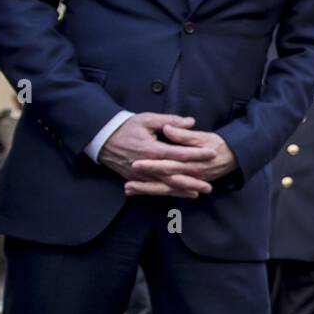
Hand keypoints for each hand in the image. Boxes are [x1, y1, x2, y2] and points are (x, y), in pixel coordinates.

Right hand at [99, 113, 215, 198]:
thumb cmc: (126, 126)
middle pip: (174, 175)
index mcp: (152, 148)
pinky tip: (182, 194)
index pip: (179, 153)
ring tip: (199, 193)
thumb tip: (191, 121)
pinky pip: (154, 188)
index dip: (197, 154)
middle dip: (193, 181)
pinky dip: (169, 192)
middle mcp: (147, 164)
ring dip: (183, 190)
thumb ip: (170, 121)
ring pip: (165, 186)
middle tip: (209, 186)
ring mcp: (140, 174)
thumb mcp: (147, 119)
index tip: (213, 153)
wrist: (101, 138)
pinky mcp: (134, 178)